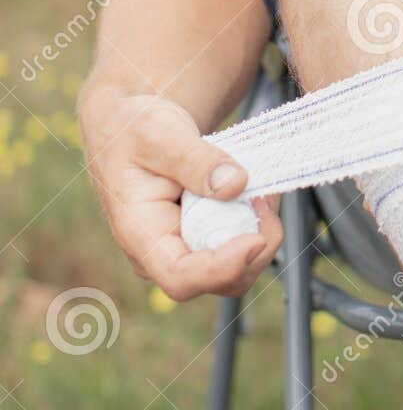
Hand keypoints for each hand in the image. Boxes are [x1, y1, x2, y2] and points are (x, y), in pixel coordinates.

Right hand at [79, 89, 283, 301]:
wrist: (129, 128)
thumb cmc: (134, 130)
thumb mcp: (160, 135)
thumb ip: (195, 160)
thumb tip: (235, 184)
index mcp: (140, 235)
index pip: (180, 276)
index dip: (221, 267)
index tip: (255, 238)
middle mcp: (162, 253)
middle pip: (219, 280)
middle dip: (255, 245)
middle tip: (265, 196)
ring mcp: (185, 249)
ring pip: (237, 268)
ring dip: (262, 231)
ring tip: (263, 189)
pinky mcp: (204, 239)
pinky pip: (239, 244)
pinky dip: (258, 222)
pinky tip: (257, 191)